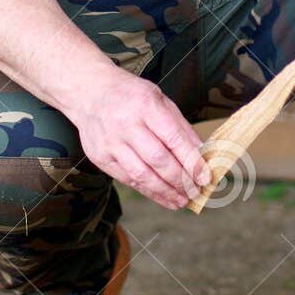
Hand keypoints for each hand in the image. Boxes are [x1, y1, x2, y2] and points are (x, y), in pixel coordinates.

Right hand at [69, 67, 209, 209]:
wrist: (89, 93)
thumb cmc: (131, 96)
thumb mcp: (161, 100)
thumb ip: (181, 127)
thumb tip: (202, 154)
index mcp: (146, 106)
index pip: (173, 139)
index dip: (191, 161)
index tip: (205, 177)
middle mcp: (126, 125)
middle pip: (158, 160)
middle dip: (180, 180)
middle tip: (196, 192)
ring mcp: (110, 143)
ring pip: (142, 174)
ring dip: (165, 191)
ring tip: (182, 200)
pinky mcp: (101, 158)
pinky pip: (128, 179)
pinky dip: (148, 191)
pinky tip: (163, 197)